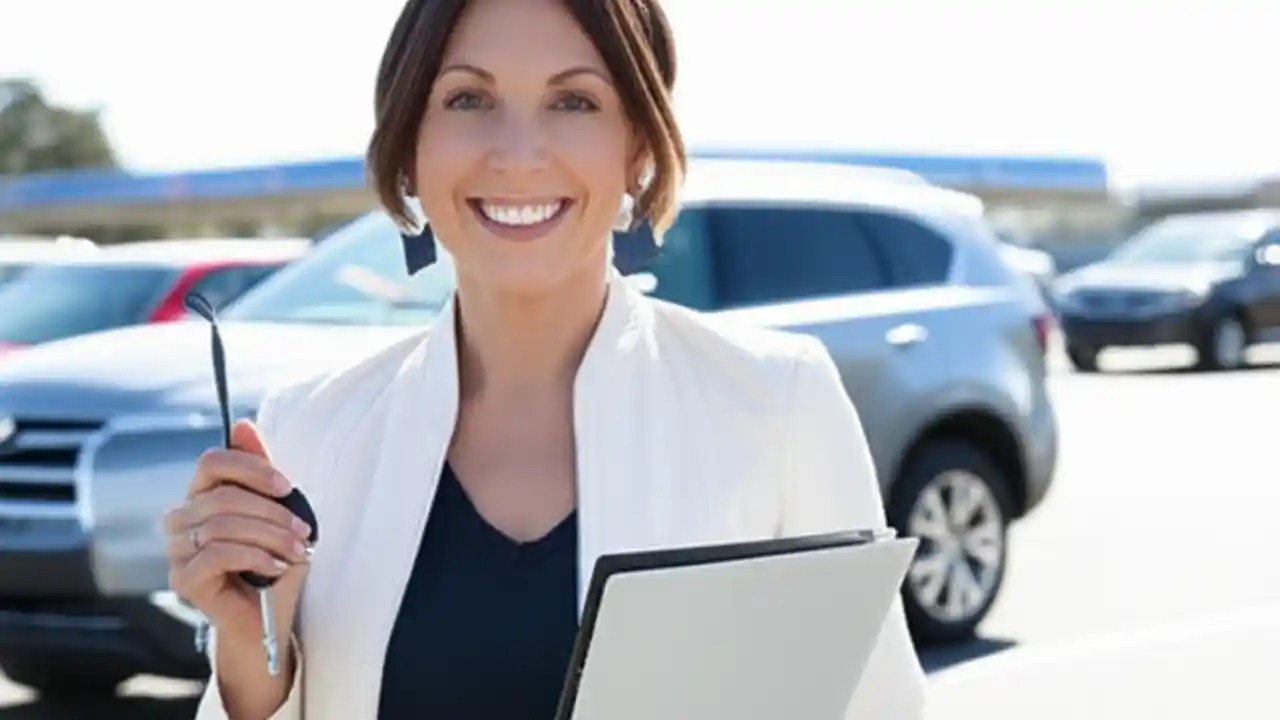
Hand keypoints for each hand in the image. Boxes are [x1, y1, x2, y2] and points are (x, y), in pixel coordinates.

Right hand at [165, 419, 311, 647]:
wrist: (269, 617)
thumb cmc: (273, 561)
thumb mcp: (275, 512)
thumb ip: (259, 471)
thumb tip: (243, 425)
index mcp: (201, 495)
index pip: (213, 461)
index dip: (252, 468)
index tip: (287, 486)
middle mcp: (181, 519)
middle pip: (223, 496)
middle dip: (272, 512)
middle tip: (304, 531)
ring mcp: (177, 550)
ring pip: (223, 525)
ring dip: (270, 537)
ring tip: (297, 552)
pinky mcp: (182, 579)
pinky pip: (217, 553)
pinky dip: (255, 557)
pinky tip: (277, 568)